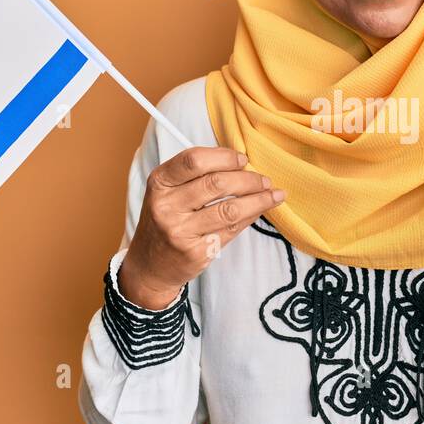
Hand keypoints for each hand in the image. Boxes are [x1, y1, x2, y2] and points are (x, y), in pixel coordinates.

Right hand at [119, 147, 284, 308]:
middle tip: (264, 180)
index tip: (243, 159)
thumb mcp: (168, 192)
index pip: (194, 160)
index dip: (224, 157)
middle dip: (248, 179)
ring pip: (230, 209)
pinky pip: (233, 230)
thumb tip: (242, 164)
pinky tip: (260, 210)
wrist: (150, 266)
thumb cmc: (166, 220)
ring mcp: (181, 232)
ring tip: (273, 194)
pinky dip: (252, 217)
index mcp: (159, 183)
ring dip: (259, 199)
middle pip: (217, 184)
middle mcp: (167, 207)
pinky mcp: (196, 253)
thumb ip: (196, 175)